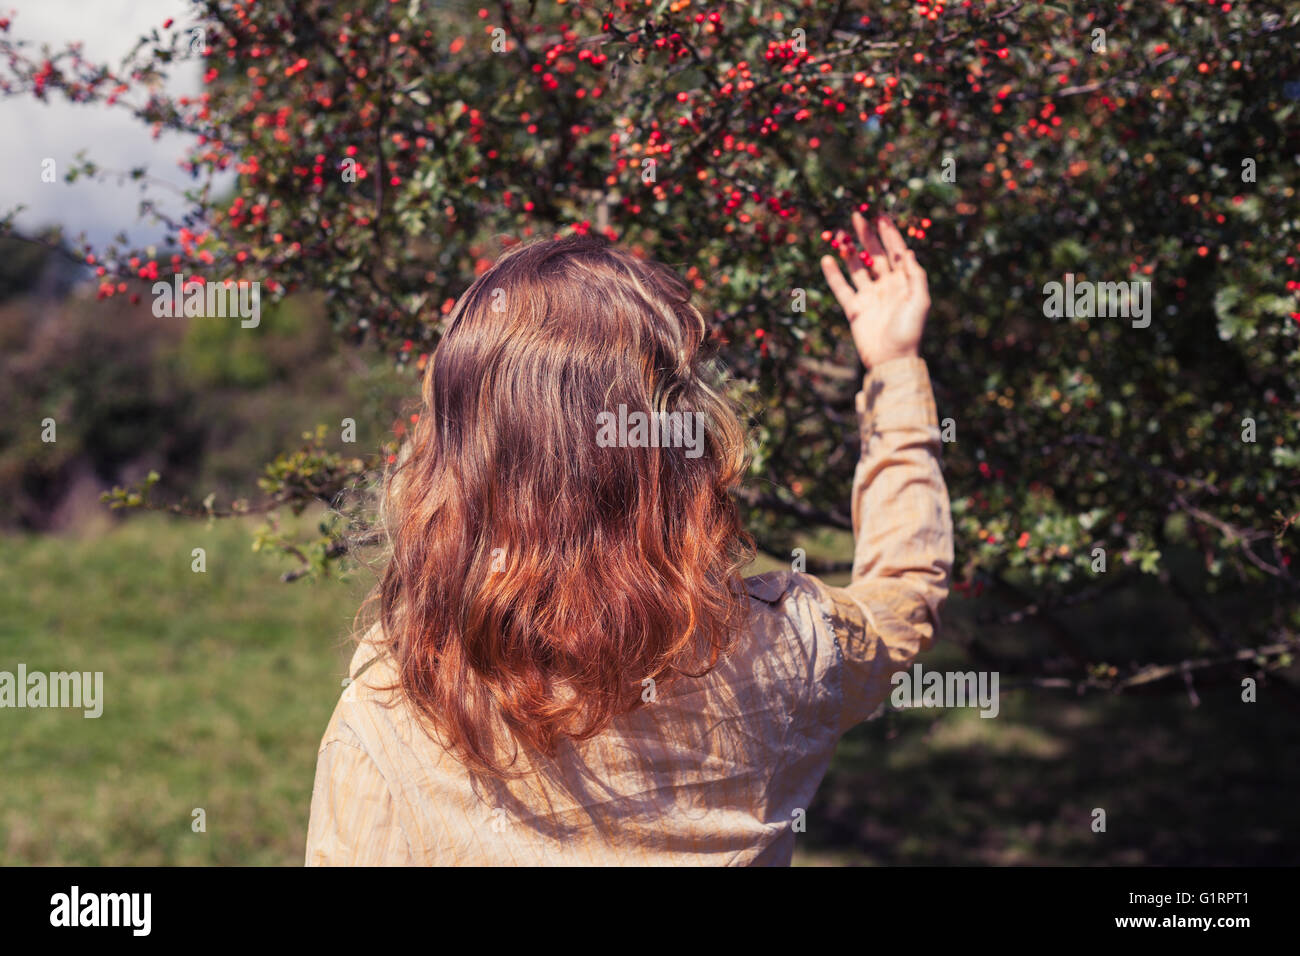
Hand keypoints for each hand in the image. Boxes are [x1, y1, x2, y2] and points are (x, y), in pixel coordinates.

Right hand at [820, 213, 929, 368]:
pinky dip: (833, 274)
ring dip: (849, 251)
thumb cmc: (909, 331)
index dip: (889, 234)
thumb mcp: (920, 301)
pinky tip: (827, 259)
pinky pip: (841, 288)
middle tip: (857, 215)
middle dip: (867, 235)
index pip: (895, 252)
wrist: (891, 359)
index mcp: (903, 282)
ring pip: (857, 268)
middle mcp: (886, 286)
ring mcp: (869, 296)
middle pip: (874, 255)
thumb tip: (907, 252)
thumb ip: (915, 276)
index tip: (881, 216)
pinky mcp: (854, 309)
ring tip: (839, 233)